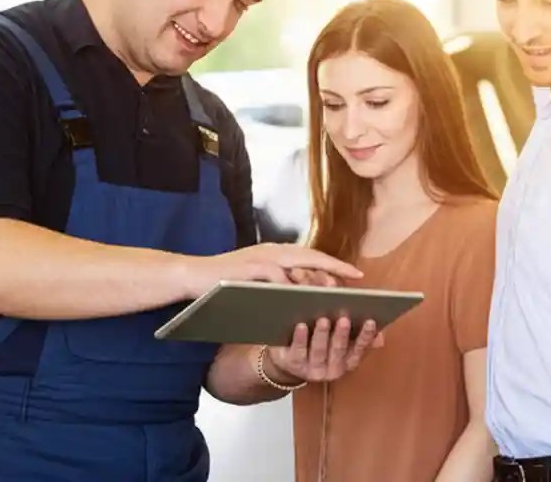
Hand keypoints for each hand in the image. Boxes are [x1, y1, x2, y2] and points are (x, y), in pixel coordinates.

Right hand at [185, 243, 361, 297]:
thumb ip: (280, 286)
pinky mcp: (249, 267)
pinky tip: (301, 298)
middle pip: (312, 257)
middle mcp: (272, 251)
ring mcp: (261, 257)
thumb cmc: (226, 284)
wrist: (193, 276)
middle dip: (335, 269)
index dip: (335, 265)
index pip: (313, 256)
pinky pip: (275, 275)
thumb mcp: (259, 284)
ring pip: (297, 264)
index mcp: (276, 254)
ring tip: (335, 293)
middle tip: (354, 281)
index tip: (357, 275)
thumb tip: (306, 298)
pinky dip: (289, 285)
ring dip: (316, 279)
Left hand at [266, 316, 384, 382]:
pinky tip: (302, 325)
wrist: (288, 361)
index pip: (359, 349)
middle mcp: (332, 369)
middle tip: (344, 318)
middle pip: (338, 351)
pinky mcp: (293, 365)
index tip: (370, 320)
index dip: (366, 336)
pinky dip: (300, 338)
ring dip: (322, 336)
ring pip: (319, 352)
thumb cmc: (319, 342)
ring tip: (323, 319)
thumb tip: (380, 337)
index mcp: (347, 361)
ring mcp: (312, 370)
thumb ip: (357, 332)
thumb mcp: (339, 337)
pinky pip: (298, 352)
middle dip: (342, 335)